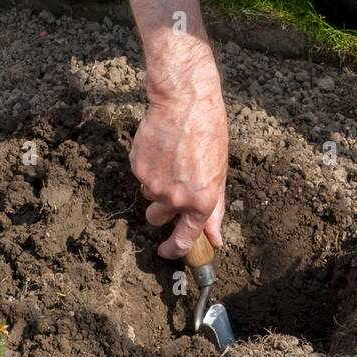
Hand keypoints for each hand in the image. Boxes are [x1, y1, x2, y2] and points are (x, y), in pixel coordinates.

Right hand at [131, 90, 227, 258]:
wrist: (184, 103)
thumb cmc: (208, 135)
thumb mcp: (219, 175)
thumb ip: (215, 211)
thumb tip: (214, 240)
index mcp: (200, 202)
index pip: (184, 239)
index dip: (174, 250)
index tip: (168, 252)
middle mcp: (175, 198)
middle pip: (158, 219)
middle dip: (162, 210)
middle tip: (171, 188)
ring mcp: (153, 184)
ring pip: (148, 196)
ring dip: (155, 187)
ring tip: (169, 161)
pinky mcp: (137, 167)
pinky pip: (140, 176)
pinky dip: (148, 167)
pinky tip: (160, 149)